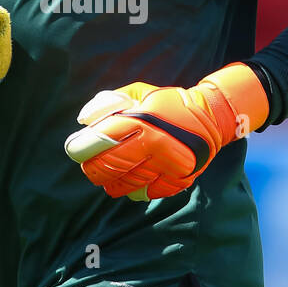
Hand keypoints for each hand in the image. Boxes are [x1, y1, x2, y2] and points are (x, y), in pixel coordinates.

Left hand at [65, 66, 267, 199]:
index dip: (83, 147)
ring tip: (106, 176)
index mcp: (143, 120)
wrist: (212, 117)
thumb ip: (110, 103)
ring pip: (126, 184)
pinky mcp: (179, 179)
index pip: (103, 139)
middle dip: (93, 168)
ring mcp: (168, 165)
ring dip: (110, 182)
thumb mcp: (139, 93)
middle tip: (89, 166)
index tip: (75, 149)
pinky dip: (133, 190)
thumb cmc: (168, 104)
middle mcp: (156, 144)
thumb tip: (83, 121)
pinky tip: (129, 182)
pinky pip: (146, 193)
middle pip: (110, 166)